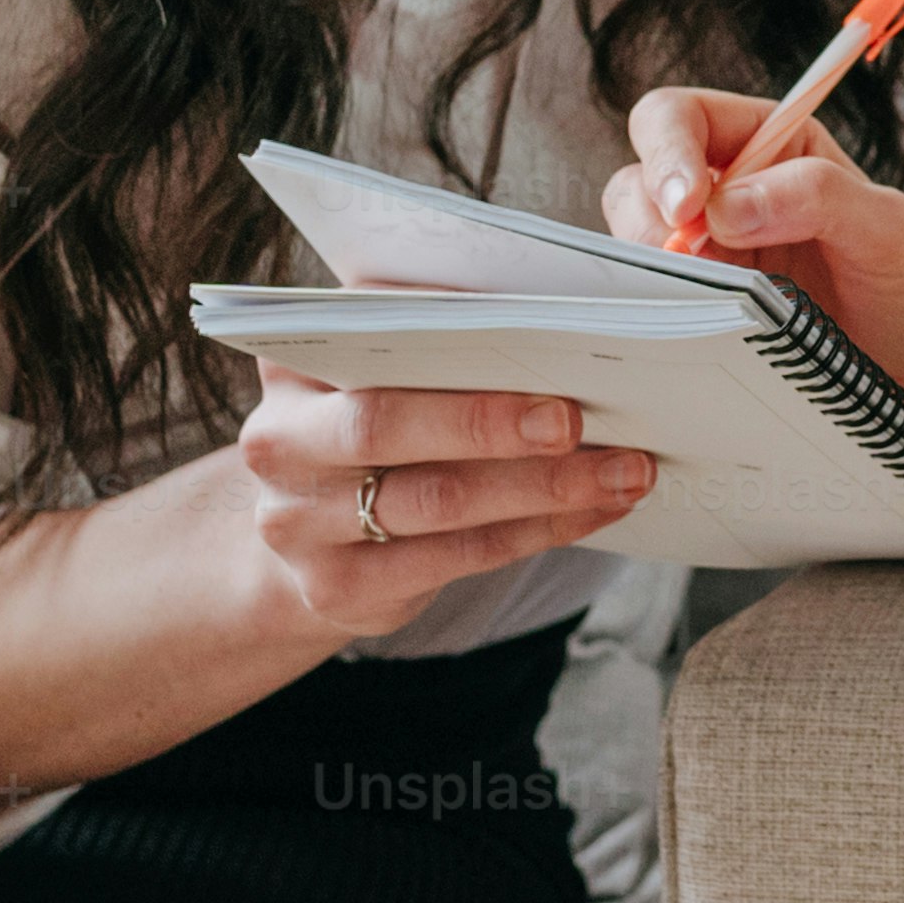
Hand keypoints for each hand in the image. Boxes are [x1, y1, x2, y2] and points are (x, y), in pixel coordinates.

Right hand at [226, 367, 655, 637]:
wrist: (305, 538)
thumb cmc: (372, 428)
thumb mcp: (382, 373)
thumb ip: (439, 341)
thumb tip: (556, 314)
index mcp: (290, 364)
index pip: (365, 333)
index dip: (445, 328)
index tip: (529, 325)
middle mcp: (280, 442)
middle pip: (384, 425)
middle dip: (487, 422)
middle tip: (574, 419)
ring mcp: (301, 524)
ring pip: (436, 501)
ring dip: (542, 487)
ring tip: (623, 470)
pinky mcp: (341, 588)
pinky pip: (458, 557)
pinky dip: (538, 531)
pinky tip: (595, 511)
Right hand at [606, 86, 903, 417]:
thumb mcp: (884, 225)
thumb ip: (813, 193)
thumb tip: (721, 207)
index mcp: (769, 145)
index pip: (679, 119)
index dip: (667, 153)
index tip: (688, 207)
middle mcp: (729, 195)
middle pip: (638, 180)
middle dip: (650, 218)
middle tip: (694, 262)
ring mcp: (713, 258)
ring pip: (634, 244)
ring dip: (655, 271)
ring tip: (717, 303)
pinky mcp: (707, 314)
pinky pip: (654, 305)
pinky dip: (660, 314)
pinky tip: (703, 332)